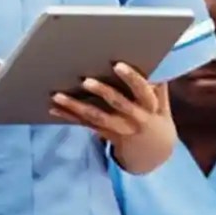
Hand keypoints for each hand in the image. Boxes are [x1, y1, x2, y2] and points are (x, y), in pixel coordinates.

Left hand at [49, 63, 175, 172]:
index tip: (118, 66)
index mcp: (151, 107)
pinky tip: (53, 108)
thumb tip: (153, 60)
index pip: (142, 91)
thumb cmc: (155, 118)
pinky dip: (69, 116)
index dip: (131, 79)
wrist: (153, 155)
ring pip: (97, 117)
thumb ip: (156, 85)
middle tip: (86, 81)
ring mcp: (119, 129)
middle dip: (103, 92)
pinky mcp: (105, 135)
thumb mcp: (162, 103)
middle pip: (119, 105)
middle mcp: (136, 119)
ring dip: (76, 106)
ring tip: (58, 96)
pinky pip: (86, 125)